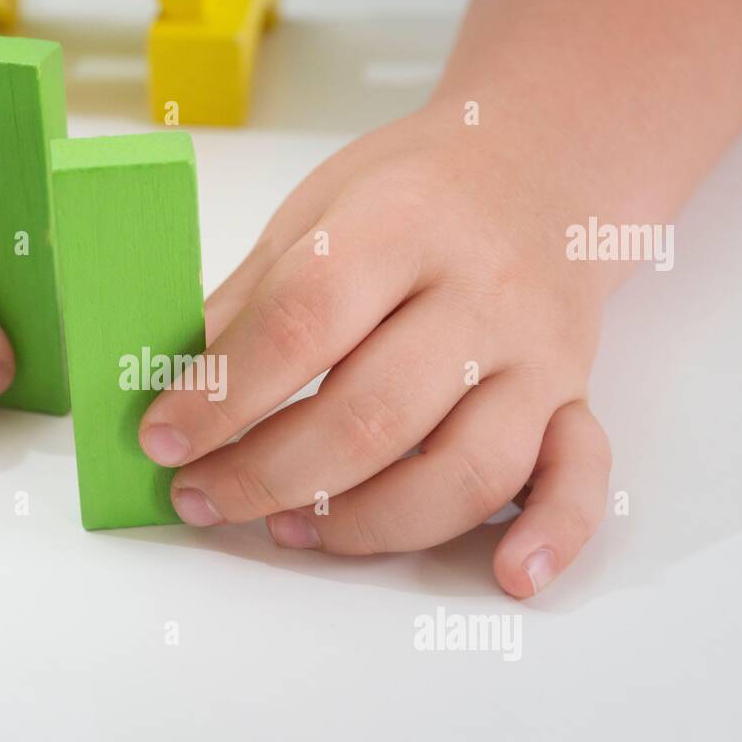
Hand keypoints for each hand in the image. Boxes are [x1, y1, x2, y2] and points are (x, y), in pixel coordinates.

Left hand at [139, 113, 612, 596]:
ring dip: (368, 523)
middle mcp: (482, 293)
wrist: (541, 167)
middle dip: (269, 476)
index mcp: (402, 226)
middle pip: (373, 414)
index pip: (303, 322)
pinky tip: (506, 575)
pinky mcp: (574, 397)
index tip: (163, 437)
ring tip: (289, 532)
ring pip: (467, 470)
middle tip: (201, 497)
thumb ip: (249, 303)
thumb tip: (168, 388)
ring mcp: (538, 354)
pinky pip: (579, 478)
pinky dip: (551, 535)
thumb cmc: (414, 193)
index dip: (223, 393)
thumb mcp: (315, 212)